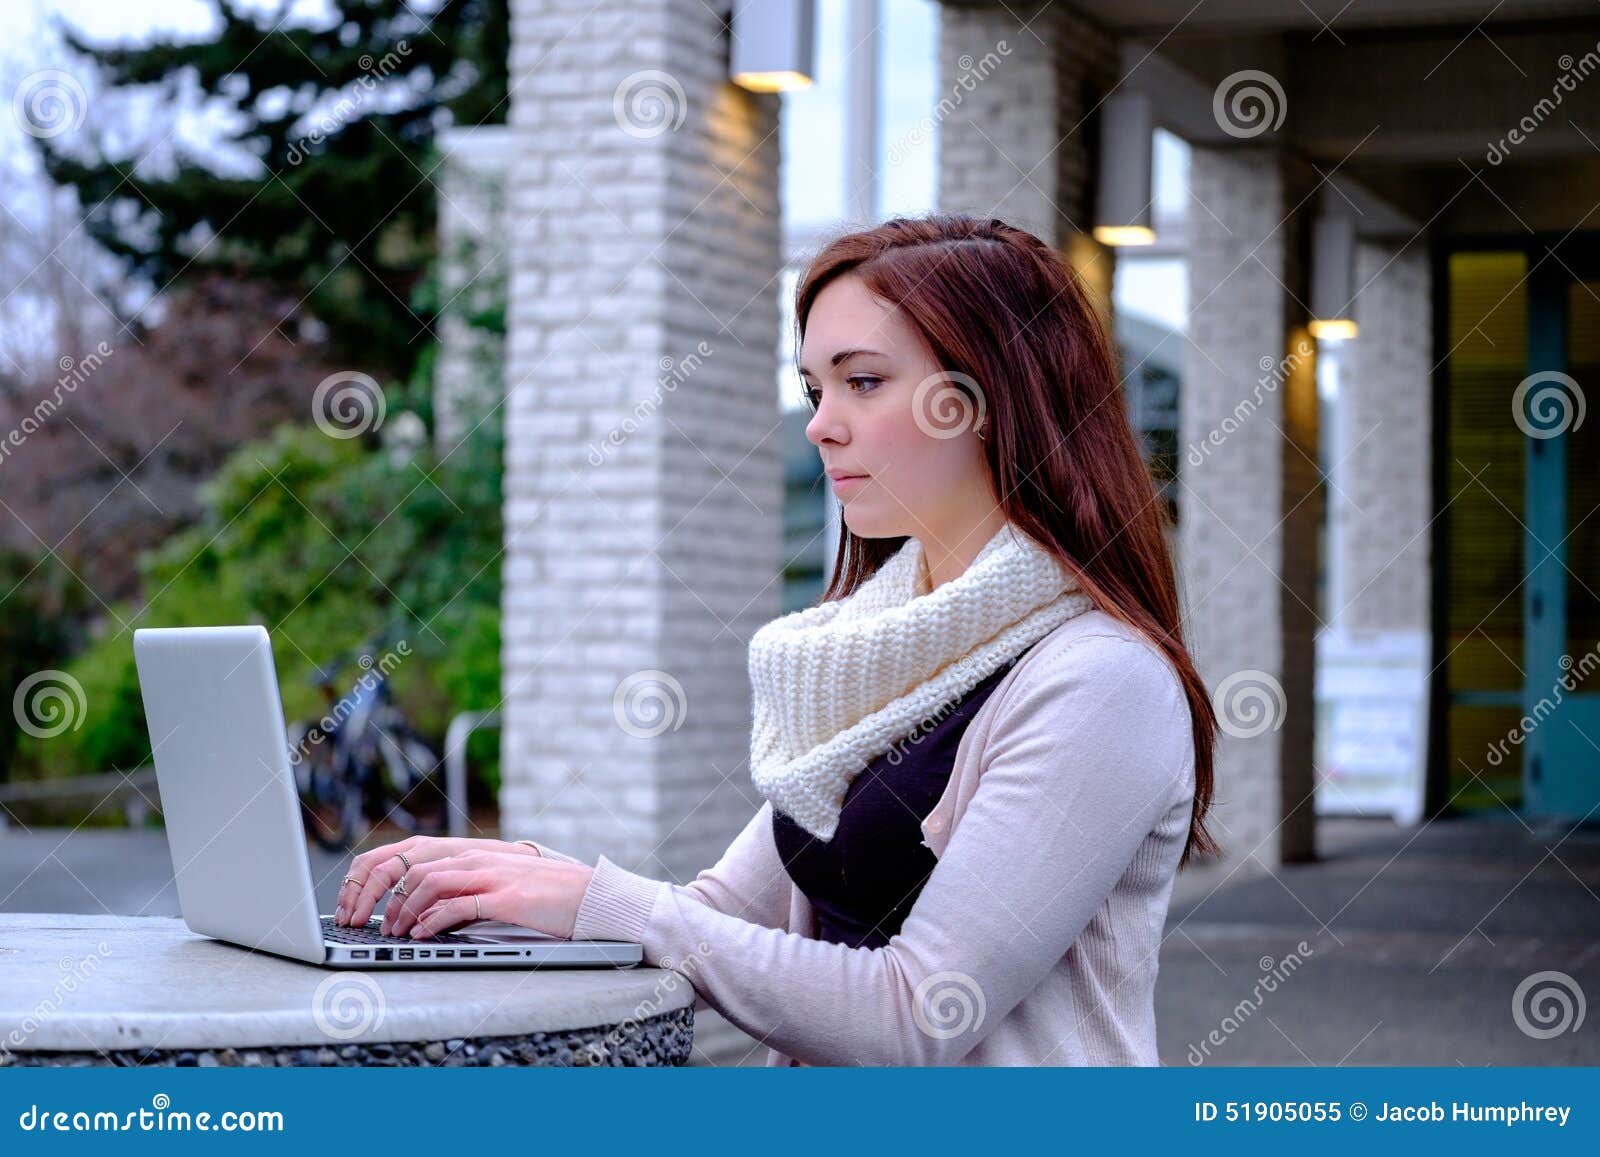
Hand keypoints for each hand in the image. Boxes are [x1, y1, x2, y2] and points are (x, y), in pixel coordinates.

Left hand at [334, 836, 594, 939]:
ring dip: (401, 910)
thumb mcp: (494, 884)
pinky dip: (430, 921)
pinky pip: (456, 905)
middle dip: (377, 894)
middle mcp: (475, 856)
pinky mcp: (504, 897)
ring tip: (392, 933)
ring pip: (426, 883)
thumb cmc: (543, 895)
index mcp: (469, 851)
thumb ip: (460, 889)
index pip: (406, 852)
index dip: (374, 874)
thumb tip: (420, 910)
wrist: (588, 896)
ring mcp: (489, 874)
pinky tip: (420, 935)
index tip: (358, 901)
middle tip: (366, 922)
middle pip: (408, 865)